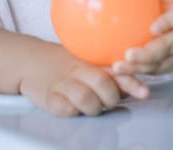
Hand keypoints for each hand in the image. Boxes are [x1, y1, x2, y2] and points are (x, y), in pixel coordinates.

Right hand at [19, 42, 150, 115]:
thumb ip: (112, 77)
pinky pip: (64, 108)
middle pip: (103, 83)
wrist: (29, 61)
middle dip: (110, 98)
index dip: (131, 82)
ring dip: (91, 107)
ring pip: (86, 98)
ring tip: (87, 105)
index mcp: (92, 63)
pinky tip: (68, 104)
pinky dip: (70, 110)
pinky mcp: (49, 96)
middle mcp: (79, 71)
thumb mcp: (88, 65)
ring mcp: (63, 83)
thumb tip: (138, 89)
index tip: (143, 93)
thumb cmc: (64, 66)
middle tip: (106, 101)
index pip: (116, 71)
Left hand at [112, 0, 172, 76]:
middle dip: (149, 54)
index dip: (169, 23)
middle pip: (169, 47)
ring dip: (139, 69)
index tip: (153, 28)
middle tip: (129, 54)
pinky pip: (154, 73)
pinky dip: (136, 75)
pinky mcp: (172, 68)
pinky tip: (115, 72)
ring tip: (117, 68)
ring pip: (160, 65)